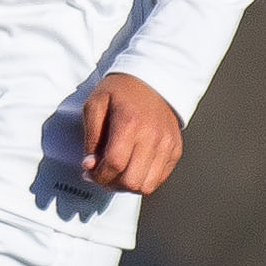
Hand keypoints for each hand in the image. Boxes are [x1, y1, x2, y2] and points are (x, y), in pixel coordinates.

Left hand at [79, 73, 184, 194]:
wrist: (152, 80)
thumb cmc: (121, 91)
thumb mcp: (95, 105)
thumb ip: (91, 138)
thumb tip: (90, 166)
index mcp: (130, 123)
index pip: (115, 164)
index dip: (98, 175)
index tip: (90, 172)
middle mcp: (152, 136)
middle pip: (132, 180)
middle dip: (112, 184)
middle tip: (103, 175)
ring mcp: (167, 144)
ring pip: (147, 185)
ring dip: (128, 185)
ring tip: (118, 173)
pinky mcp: (175, 149)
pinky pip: (160, 179)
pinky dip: (144, 179)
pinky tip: (133, 167)